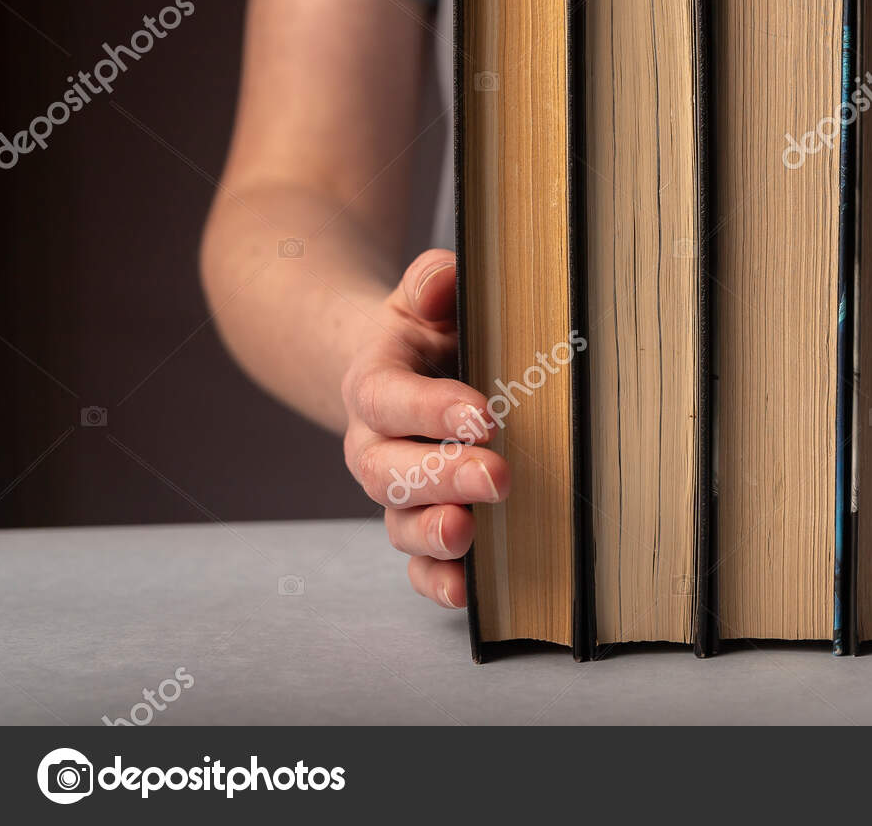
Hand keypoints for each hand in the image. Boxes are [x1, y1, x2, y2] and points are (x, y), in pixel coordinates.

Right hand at [340, 250, 506, 608]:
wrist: (392, 368)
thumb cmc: (424, 330)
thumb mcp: (423, 296)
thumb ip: (430, 283)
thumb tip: (442, 280)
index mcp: (374, 383)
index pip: (392, 398)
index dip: (431, 409)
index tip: (484, 415)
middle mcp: (374, 444)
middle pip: (392, 470)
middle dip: (444, 477)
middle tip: (498, 477)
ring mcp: (393, 491)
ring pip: (398, 522)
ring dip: (434, 533)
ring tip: (470, 534)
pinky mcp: (415, 521)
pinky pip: (415, 561)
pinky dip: (435, 579)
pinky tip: (466, 592)